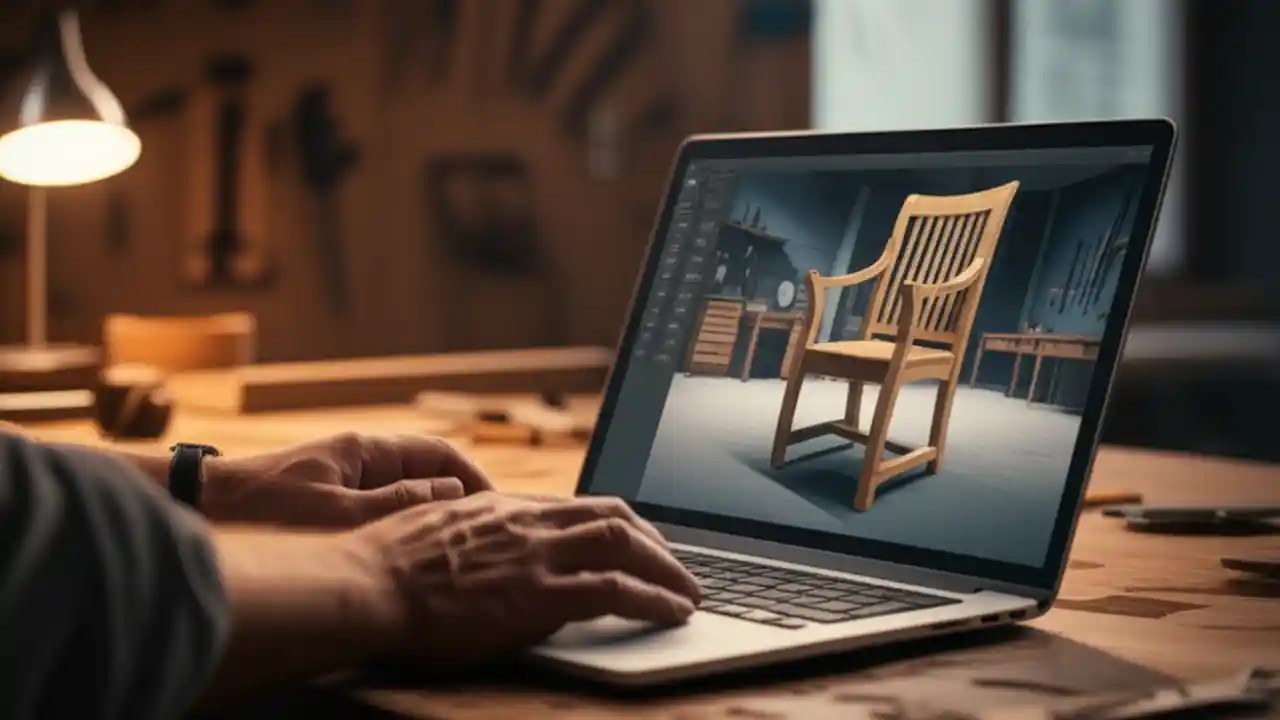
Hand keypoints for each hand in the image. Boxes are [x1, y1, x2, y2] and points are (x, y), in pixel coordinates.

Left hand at [203, 433, 492, 526]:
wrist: (199, 509)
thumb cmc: (266, 511)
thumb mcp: (342, 513)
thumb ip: (402, 503)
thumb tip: (454, 495)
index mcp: (366, 450)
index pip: (440, 455)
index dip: (474, 480)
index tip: (497, 511)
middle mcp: (358, 459)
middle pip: (427, 475)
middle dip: (459, 503)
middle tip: (484, 536)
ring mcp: (343, 482)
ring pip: (404, 497)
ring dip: (429, 519)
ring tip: (453, 551)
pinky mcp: (326, 505)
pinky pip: (380, 513)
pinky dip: (400, 530)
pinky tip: (404, 558)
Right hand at [354, 492, 700, 669]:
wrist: (363, 584)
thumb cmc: (380, 569)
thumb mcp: (429, 534)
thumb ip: (466, 537)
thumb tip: (480, 550)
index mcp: (500, 508)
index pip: (573, 506)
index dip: (612, 523)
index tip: (631, 539)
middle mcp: (526, 521)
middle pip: (610, 515)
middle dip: (652, 540)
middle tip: (674, 565)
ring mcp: (535, 554)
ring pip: (624, 543)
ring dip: (666, 568)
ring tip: (689, 592)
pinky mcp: (539, 593)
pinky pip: (615, 589)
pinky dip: (653, 598)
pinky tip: (673, 612)